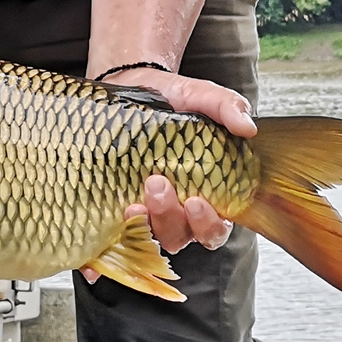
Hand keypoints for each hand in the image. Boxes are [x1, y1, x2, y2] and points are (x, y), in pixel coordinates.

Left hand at [81, 68, 255, 280]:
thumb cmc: (171, 99)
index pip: (214, 227)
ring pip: (147, 238)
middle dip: (168, 217)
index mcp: (204, 193)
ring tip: (132, 201)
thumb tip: (247, 126)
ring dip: (141, 226)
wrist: (128, 86)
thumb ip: (225, 106)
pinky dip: (102, 253)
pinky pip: (109, 240)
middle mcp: (175, 210)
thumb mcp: (199, 95)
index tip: (197, 201)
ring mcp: (143, 210)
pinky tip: (94, 254)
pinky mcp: (113, 208)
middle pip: (178, 236)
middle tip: (157, 185)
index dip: (208, 224)